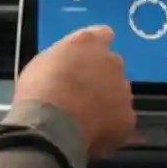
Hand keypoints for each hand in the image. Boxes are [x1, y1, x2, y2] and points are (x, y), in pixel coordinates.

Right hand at [14, 25, 135, 157]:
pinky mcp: (127, 118)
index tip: (86, 58)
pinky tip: (92, 133)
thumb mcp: (44, 62)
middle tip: (80, 94)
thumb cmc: (39, 90)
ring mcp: (123, 91)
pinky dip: (110, 125)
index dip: (95, 47)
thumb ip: (65, 57)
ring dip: (107, 102)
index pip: (103, 34)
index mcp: (90, 43)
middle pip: (112, 67)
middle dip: (100, 78)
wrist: (50, 126)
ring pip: (119, 94)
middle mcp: (113, 62)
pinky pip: (121, 120)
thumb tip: (71, 62)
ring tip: (85, 118)